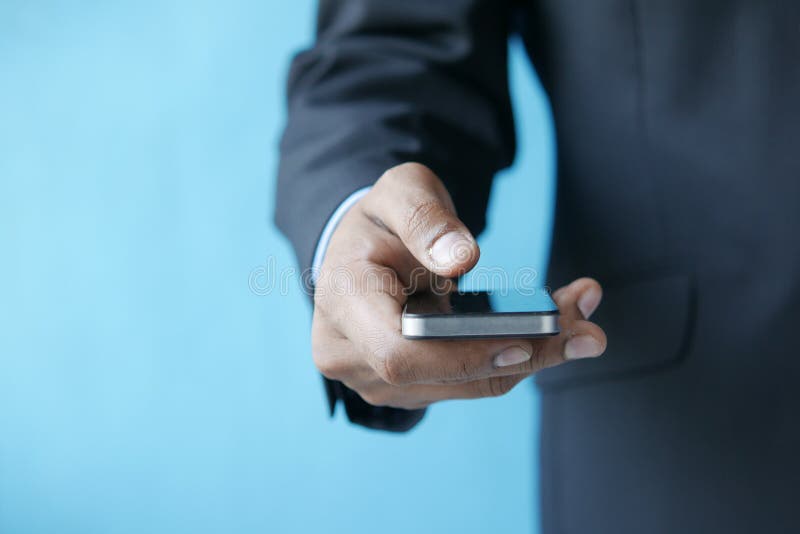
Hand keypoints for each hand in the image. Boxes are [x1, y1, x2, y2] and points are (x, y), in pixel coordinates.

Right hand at [312, 163, 606, 409]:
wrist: (362, 253)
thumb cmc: (380, 220)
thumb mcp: (399, 192)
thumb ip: (424, 218)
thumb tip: (461, 258)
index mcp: (344, 304)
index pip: (399, 353)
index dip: (463, 355)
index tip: (524, 340)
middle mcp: (351, 355)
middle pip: (443, 376)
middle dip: (522, 353)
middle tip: (586, 327)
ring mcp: (377, 380)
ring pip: (465, 386)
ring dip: (531, 356)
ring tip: (581, 319)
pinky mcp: (407, 388)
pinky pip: (467, 383)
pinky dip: (513, 359)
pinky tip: (553, 331)